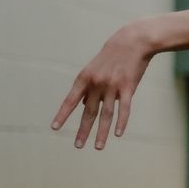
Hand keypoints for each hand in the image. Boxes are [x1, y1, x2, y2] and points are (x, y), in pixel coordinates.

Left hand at [51, 24, 154, 150]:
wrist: (133, 40)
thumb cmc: (112, 55)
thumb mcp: (94, 67)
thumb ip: (88, 86)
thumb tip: (83, 106)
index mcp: (85, 78)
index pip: (71, 100)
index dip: (63, 114)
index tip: (55, 127)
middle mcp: (97, 83)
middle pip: (88, 112)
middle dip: (83, 130)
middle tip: (77, 146)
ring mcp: (113, 86)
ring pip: (106, 114)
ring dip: (101, 132)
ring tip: (97, 147)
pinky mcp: (128, 87)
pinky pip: (124, 109)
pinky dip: (121, 122)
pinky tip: (118, 134)